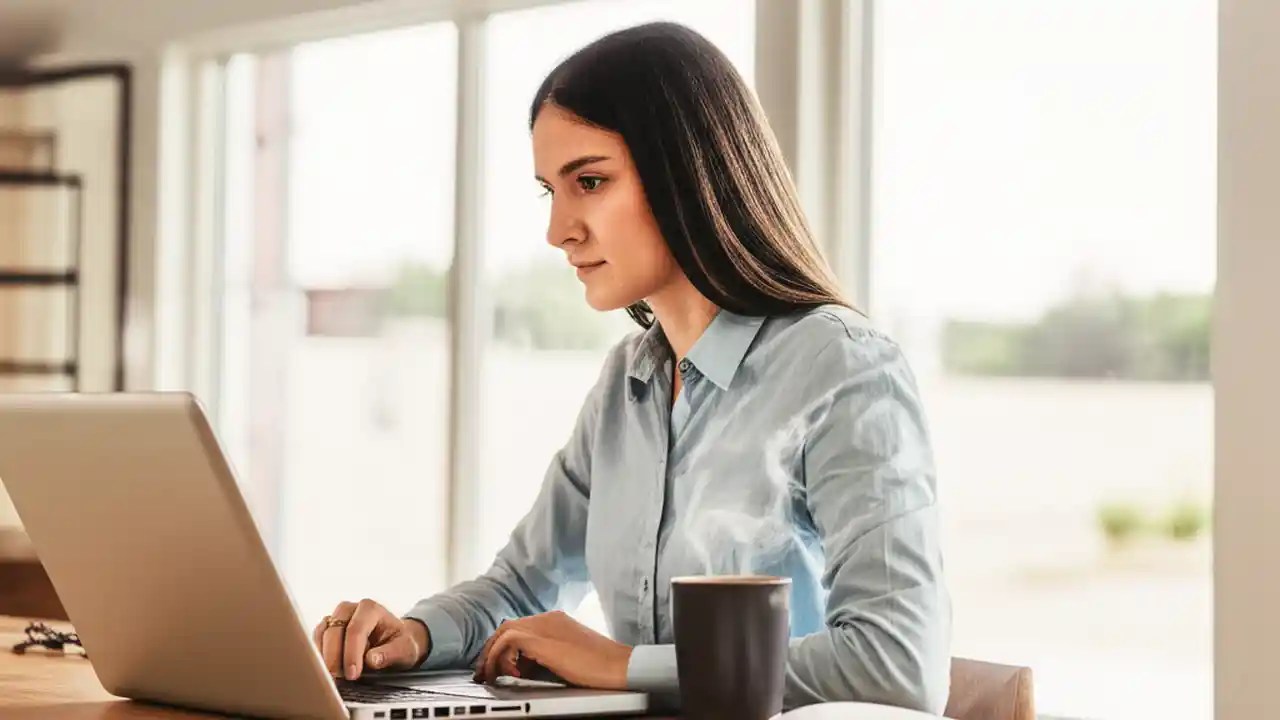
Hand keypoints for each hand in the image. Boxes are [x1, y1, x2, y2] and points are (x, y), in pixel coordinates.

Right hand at [312, 598, 429, 680]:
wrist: (395, 640)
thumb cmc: (400, 643)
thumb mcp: (404, 649)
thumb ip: (389, 654)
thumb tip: (372, 659)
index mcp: (371, 609)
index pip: (356, 630)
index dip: (351, 654)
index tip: (352, 674)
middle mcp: (350, 609)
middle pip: (334, 630)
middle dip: (334, 656)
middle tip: (337, 678)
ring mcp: (337, 617)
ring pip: (322, 633)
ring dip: (324, 656)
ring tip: (332, 676)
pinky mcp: (328, 628)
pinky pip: (317, 639)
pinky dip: (319, 655)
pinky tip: (326, 669)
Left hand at [473, 610, 632, 689]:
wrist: (619, 666)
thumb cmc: (600, 667)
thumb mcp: (567, 657)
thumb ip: (546, 656)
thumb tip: (523, 668)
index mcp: (555, 620)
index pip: (519, 627)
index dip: (504, 648)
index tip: (498, 668)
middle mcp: (548, 618)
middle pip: (507, 627)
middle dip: (492, 651)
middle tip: (486, 673)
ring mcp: (545, 626)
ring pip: (504, 631)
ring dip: (493, 655)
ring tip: (493, 676)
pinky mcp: (543, 639)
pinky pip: (508, 641)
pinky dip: (502, 657)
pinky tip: (509, 673)